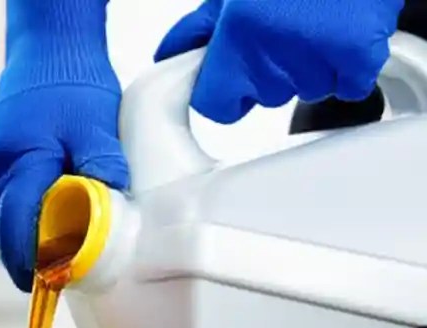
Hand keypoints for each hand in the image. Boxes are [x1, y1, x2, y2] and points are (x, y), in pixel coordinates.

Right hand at [0, 1, 128, 291]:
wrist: (48, 44)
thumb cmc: (72, 80)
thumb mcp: (96, 124)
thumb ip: (102, 165)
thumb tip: (110, 205)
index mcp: (17, 160)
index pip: (16, 226)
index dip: (28, 261)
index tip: (42, 283)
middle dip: (20, 257)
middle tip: (49, 276)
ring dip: (15, 238)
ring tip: (45, 254)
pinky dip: (12, 218)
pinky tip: (37, 221)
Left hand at [156, 0, 404, 123]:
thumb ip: (199, 26)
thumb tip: (170, 55)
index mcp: (235, 32)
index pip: (215, 104)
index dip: (226, 94)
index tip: (234, 80)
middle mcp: (271, 50)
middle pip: (266, 96)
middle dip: (274, 73)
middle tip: (286, 29)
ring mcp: (317, 57)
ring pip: (309, 90)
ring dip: (313, 68)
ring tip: (317, 22)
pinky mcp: (359, 56)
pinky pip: (350, 87)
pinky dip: (351, 68)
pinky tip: (345, 32)